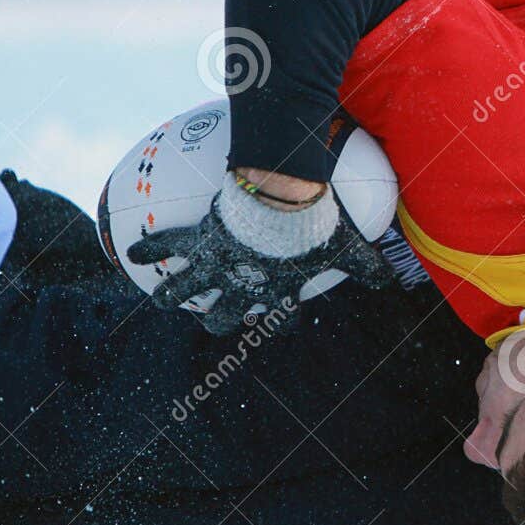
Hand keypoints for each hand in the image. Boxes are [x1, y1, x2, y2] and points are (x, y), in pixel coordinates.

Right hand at [126, 175, 392, 334]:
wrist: (285, 200)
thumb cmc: (319, 225)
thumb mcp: (349, 248)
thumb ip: (368, 267)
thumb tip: (393, 282)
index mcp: (278, 289)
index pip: (280, 315)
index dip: (283, 320)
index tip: (285, 321)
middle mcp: (243, 284)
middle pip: (224, 316)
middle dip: (219, 322)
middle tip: (213, 324)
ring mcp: (217, 265)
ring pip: (186, 288)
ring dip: (173, 296)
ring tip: (160, 300)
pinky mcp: (200, 239)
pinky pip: (168, 244)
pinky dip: (151, 247)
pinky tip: (132, 251)